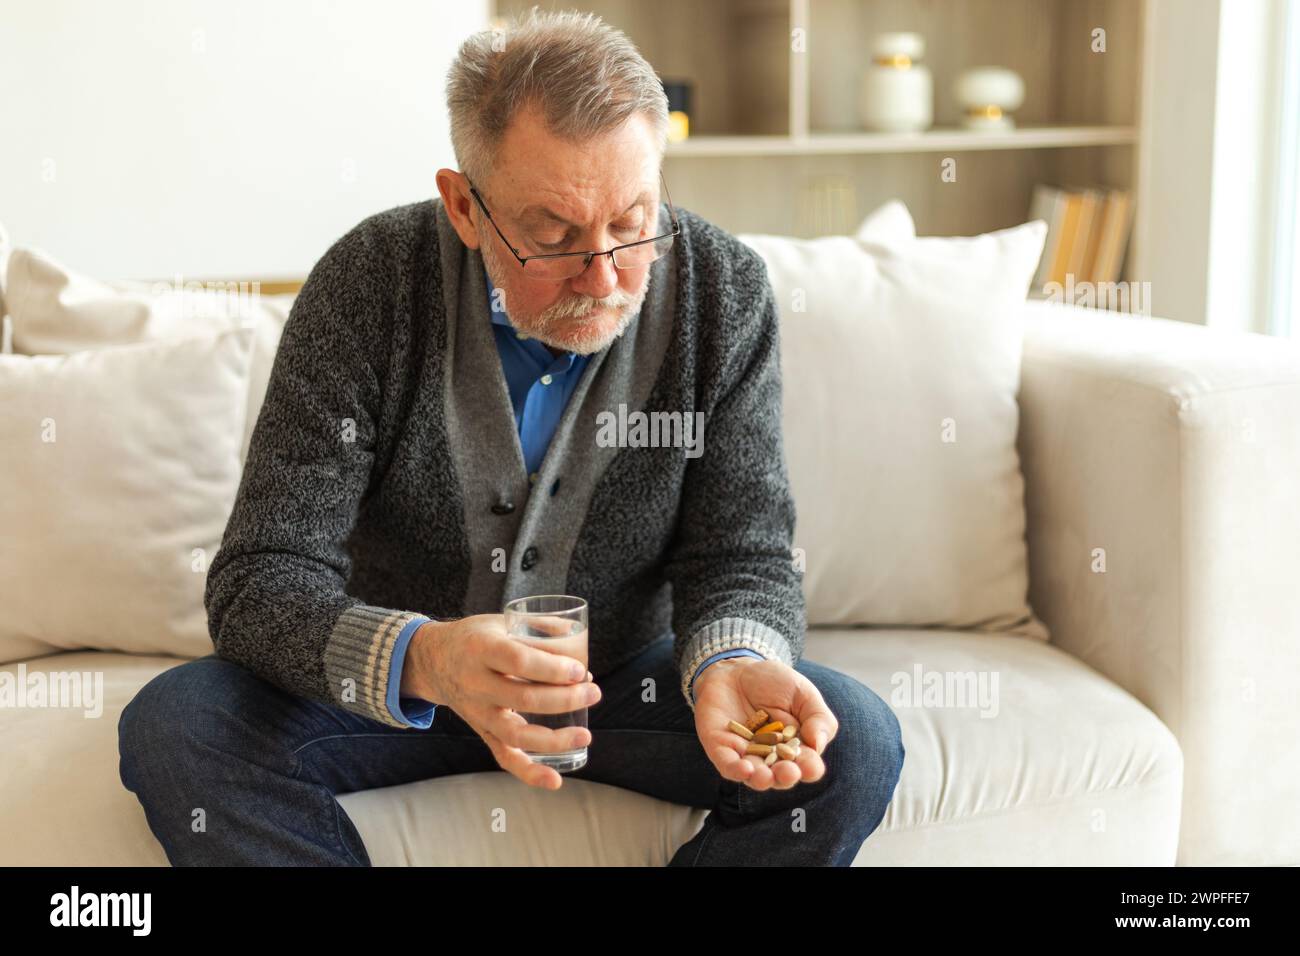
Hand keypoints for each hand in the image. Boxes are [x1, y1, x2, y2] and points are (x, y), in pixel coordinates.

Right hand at [402, 615, 599, 790]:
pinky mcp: (481, 730)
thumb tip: (580, 644)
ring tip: (585, 735)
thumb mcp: (501, 622)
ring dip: (554, 739)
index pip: (519, 661)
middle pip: (524, 698)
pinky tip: (555, 780)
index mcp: (480, 649)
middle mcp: (475, 683)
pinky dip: (529, 772)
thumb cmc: (476, 638)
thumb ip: (540, 629)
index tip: (580, 670)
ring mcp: (477, 711)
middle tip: (593, 692)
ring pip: (515, 734)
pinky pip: (503, 756)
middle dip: (566, 699)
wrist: (434, 661)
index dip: (553, 668)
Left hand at [692, 656, 837, 790]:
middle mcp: (771, 757)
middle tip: (789, 773)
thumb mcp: (803, 693)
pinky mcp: (720, 748)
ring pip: (754, 776)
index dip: (809, 768)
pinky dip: (735, 769)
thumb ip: (818, 718)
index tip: (810, 767)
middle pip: (780, 776)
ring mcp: (745, 754)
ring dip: (761, 780)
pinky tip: (745, 768)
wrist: (736, 668)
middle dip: (785, 777)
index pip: (806, 764)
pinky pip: (727, 764)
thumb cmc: (774, 682)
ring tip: (765, 777)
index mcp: (795, 748)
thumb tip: (818, 744)